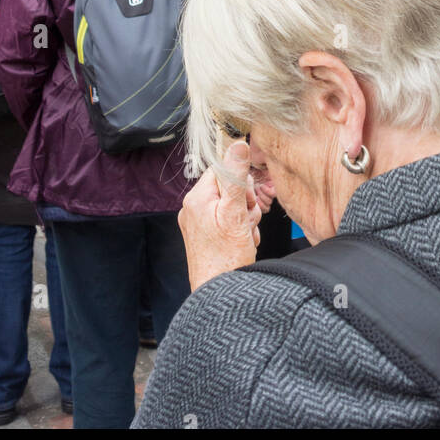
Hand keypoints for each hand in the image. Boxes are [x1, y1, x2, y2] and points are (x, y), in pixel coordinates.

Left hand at [178, 140, 262, 290]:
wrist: (218, 294)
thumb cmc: (226, 258)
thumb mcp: (236, 212)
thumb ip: (236, 177)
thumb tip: (237, 144)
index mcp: (197, 197)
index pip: (222, 170)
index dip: (240, 183)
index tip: (246, 201)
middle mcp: (192, 208)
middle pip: (228, 187)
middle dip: (244, 203)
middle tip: (247, 222)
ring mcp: (196, 223)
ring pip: (230, 205)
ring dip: (244, 218)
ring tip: (245, 236)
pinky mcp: (202, 236)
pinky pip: (225, 221)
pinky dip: (238, 230)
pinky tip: (241, 243)